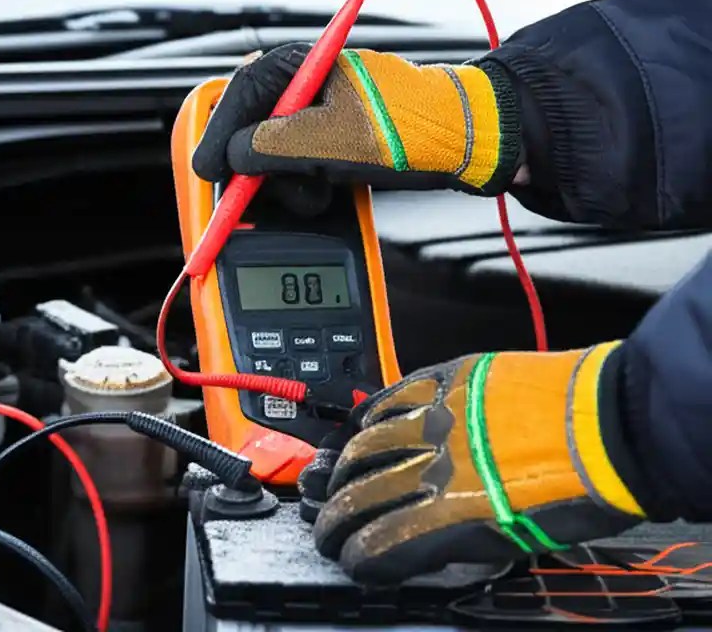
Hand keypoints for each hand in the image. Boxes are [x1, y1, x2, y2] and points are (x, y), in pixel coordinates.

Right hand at [192, 43, 520, 195]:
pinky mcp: (339, 134)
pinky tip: (325, 192)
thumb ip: (267, 147)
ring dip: (284, 181)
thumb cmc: (407, 131)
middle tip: (255, 194)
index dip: (216, 139)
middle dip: (255, 167)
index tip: (207, 173)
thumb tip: (230, 159)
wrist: (469, 143)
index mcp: (301, 66)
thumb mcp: (327, 142)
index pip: (237, 97)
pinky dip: (305, 182)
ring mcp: (323, 110)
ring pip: (275, 151)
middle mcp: (307, 83)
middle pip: (251, 127)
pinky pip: (301, 162)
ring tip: (313, 194)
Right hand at [301, 344, 647, 584]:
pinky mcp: (449, 379)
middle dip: (336, 518)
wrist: (614, 428)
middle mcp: (434, 465)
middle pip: (361, 494)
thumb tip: (429, 543)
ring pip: (366, 444)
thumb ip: (461, 540)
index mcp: (452, 514)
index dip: (358, 556)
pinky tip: (362, 425)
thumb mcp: (518, 539)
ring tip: (336, 479)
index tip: (351, 560)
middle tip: (326, 528)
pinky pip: (393, 395)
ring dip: (345, 467)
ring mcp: (437, 416)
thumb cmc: (582, 491)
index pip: (381, 543)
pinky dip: (371, 414)